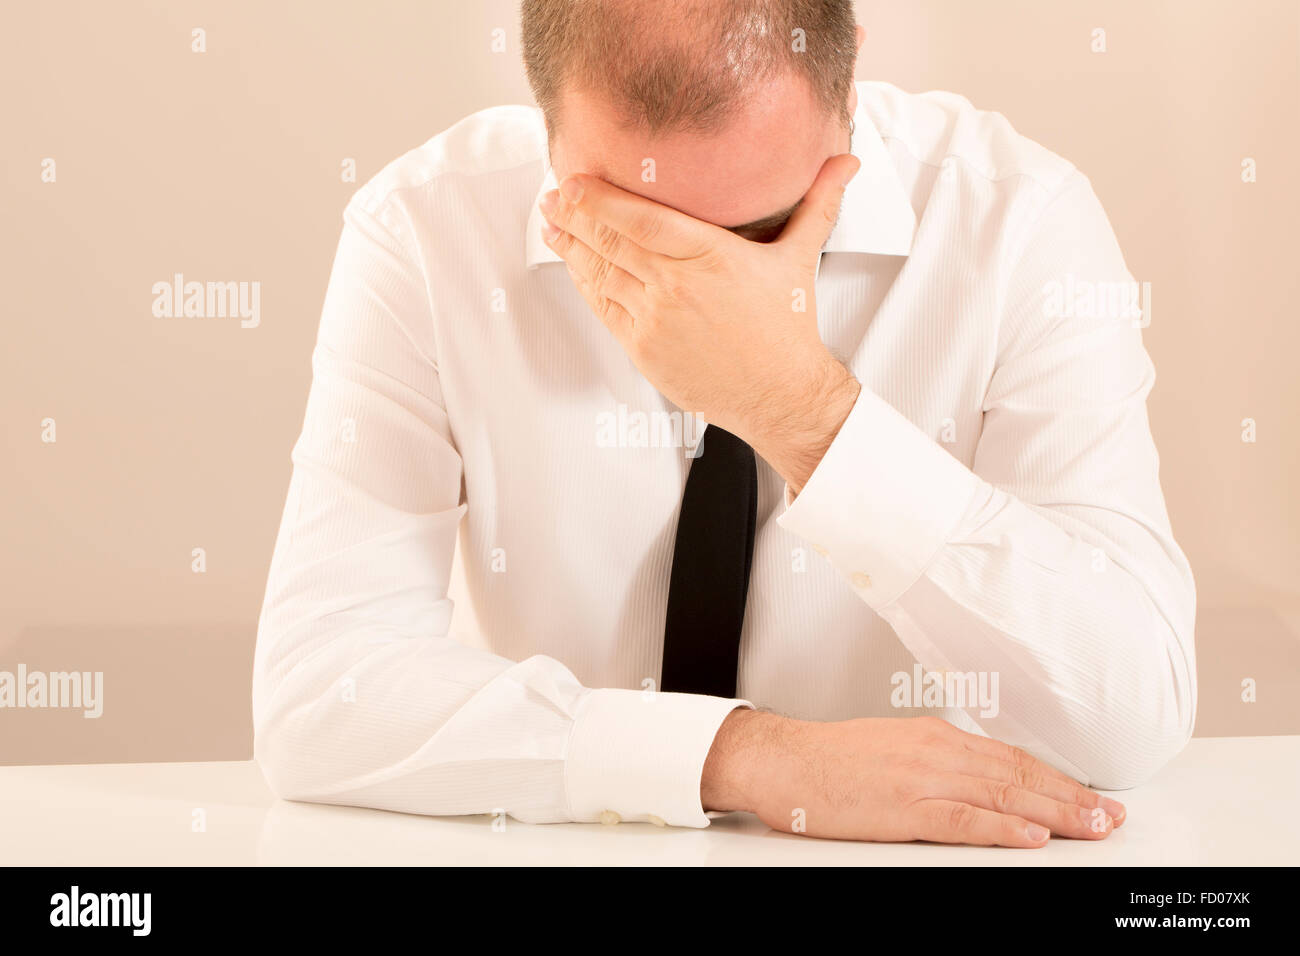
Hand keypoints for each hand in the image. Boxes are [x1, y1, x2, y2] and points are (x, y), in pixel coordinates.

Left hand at [539, 156, 862, 491]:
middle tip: (553, 195)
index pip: (639, 219)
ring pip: (600, 273)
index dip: (598, 199)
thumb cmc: (788, 328)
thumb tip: (846, 161)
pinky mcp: (644, 348)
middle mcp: (676, 285)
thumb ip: (818, 203)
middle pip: (610, 241)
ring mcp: (655, 319)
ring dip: (571, 247)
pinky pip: (603, 307)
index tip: (574, 180)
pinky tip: (572, 263)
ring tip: (552, 222)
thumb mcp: (801, 257)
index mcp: (709, 255)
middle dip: (574, 216)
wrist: (781, 394)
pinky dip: (583, 282)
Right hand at [702, 710, 1125, 846]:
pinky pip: (962, 819)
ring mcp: (921, 778)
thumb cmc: (830, 759)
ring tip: (1091, 827)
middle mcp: (936, 750)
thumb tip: (976, 780)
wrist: (783, 759)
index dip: (1056, 779)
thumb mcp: (893, 748)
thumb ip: (937, 761)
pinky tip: (1031, 837)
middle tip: (1111, 817)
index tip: (1090, 796)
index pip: (1011, 758)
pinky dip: (1001, 828)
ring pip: (1002, 795)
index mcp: (935, 736)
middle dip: (1070, 797)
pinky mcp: (902, 808)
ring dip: (1053, 812)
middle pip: (1018, 775)